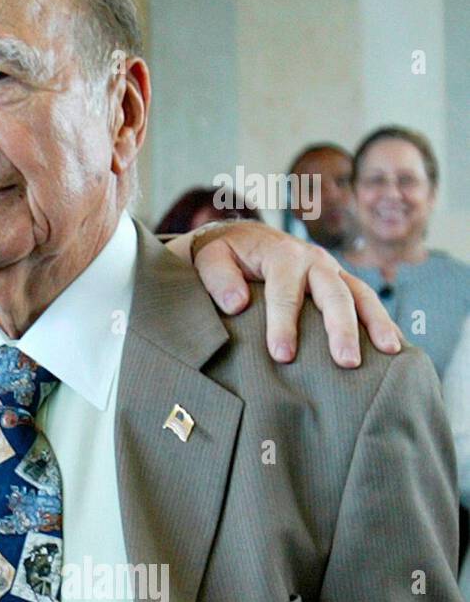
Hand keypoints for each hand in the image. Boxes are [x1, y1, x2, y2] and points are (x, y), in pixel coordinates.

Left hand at [167, 221, 401, 365]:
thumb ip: (219, 279)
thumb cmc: (223, 255)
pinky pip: (365, 300)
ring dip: (375, 322)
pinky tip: (392, 346)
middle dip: (341, 328)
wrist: (239, 240)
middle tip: (345, 362)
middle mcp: (313, 260)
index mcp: (281, 254)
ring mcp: (331, 271)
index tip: (282, 355)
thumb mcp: (210, 259)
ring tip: (389, 352)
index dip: (284, 324)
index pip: (285, 292)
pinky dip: (379, 320)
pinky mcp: (339, 282)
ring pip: (360, 294)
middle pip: (333, 293)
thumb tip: (237, 303)